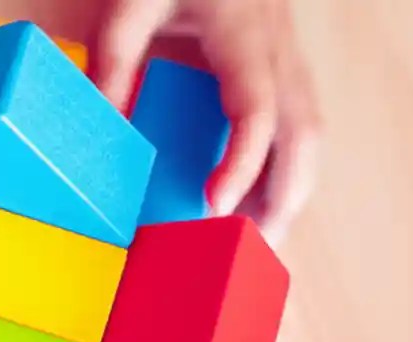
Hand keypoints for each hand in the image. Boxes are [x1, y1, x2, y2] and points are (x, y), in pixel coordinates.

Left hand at [90, 0, 321, 242]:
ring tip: (261, 239)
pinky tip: (259, 201)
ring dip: (291, 187)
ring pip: (310, 131)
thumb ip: (113, 65)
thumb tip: (103, 131)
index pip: (257, 108)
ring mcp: (287, 56)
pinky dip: (284, 166)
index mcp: (245, 33)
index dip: (243, 162)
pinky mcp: (280, 65)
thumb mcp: (130, 8)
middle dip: (285, 194)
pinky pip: (296, 123)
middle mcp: (278, 48)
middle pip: (304, 132)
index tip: (215, 208)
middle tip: (258, 248)